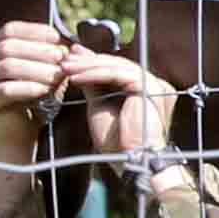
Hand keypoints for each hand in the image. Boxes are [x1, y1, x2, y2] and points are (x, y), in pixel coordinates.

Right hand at [0, 21, 74, 163]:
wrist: (21, 129)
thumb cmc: (37, 96)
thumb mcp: (49, 73)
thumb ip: (55, 59)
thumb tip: (67, 48)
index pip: (10, 30)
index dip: (33, 30)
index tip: (56, 37)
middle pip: (8, 47)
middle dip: (37, 50)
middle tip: (60, 57)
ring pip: (6, 67)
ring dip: (35, 69)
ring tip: (56, 76)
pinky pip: (4, 90)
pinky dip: (26, 88)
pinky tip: (43, 90)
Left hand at [59, 48, 179, 159]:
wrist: (130, 159)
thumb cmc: (117, 141)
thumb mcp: (99, 107)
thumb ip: (94, 86)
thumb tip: (79, 66)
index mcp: (145, 89)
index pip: (117, 68)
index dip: (93, 61)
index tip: (71, 58)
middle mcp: (153, 83)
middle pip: (117, 64)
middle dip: (88, 61)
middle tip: (64, 60)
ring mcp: (154, 84)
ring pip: (116, 66)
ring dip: (88, 66)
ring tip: (65, 68)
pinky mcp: (148, 86)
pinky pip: (117, 74)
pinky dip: (94, 74)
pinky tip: (76, 77)